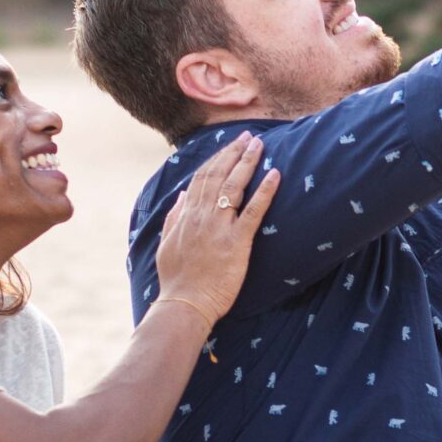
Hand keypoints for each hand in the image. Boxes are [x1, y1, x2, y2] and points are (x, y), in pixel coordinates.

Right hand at [153, 132, 279, 320]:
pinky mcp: (237, 242)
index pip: (202, 178)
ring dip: (248, 162)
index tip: (229, 146)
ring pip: (234, 186)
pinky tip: (275, 175)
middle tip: (249, 136)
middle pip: (219, 175)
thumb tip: (180, 195)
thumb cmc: (177, 280)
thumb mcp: (167, 244)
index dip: (217, 158)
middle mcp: (202, 216)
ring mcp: (219, 228)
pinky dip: (264, 191)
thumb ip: (173, 217)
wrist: (185, 304)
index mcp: (186, 215)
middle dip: (234, 152)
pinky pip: (253, 211)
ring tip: (260, 145)